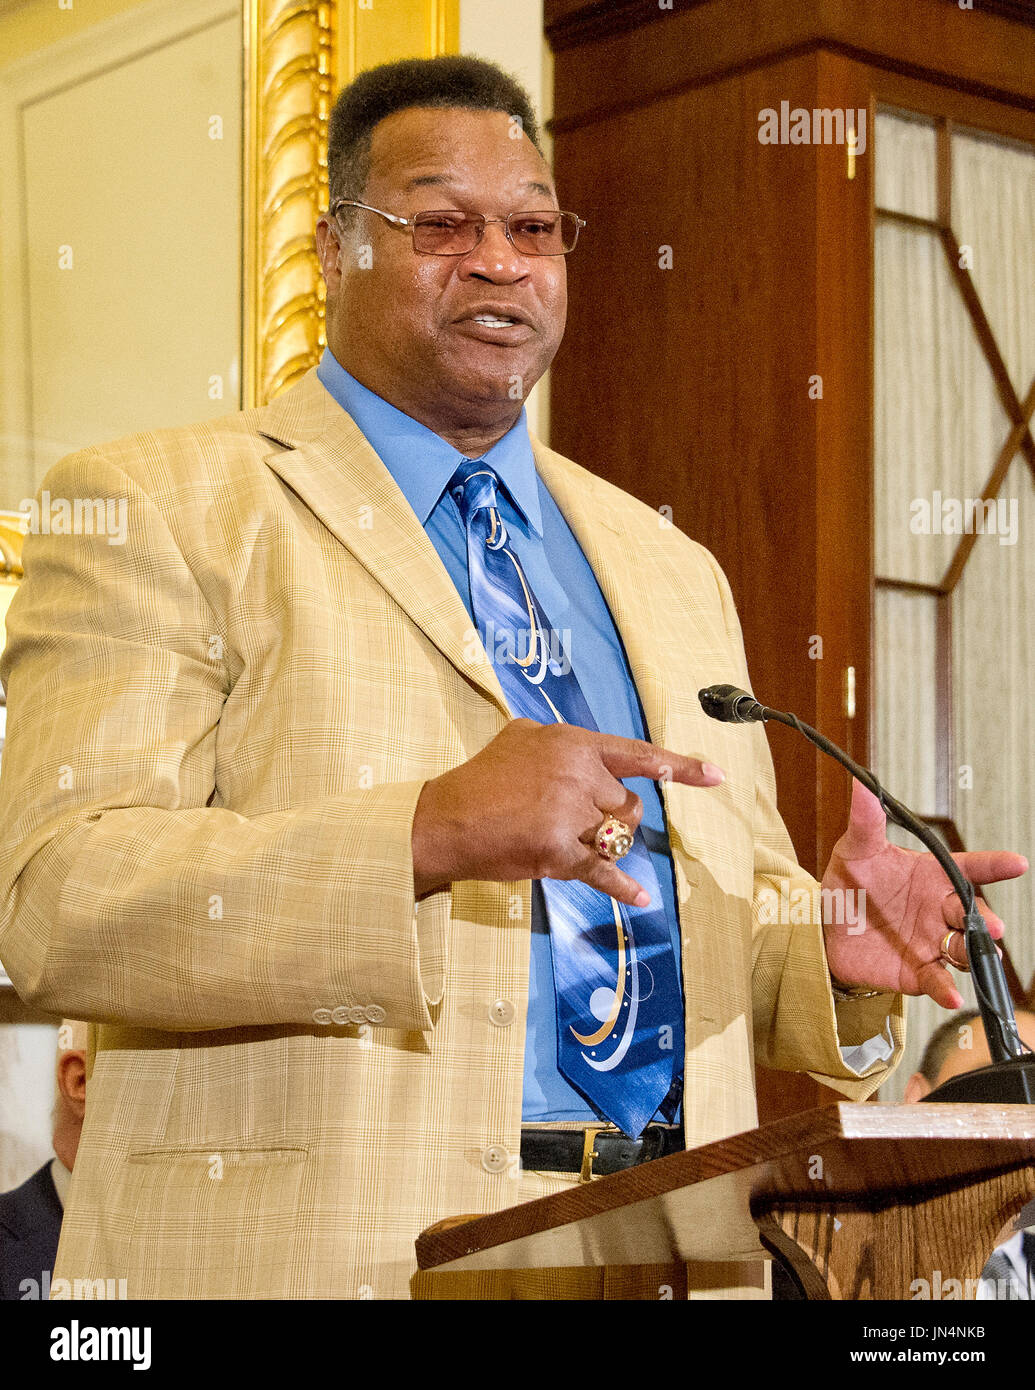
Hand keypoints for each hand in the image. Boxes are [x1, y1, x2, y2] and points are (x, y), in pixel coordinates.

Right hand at [412, 718, 723, 904]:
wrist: (444, 820)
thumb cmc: (481, 782)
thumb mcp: (520, 738)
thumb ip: (561, 742)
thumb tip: (589, 753)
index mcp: (573, 743)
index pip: (637, 754)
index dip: (679, 767)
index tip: (715, 776)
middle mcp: (577, 773)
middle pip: (629, 807)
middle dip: (611, 820)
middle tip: (575, 822)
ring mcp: (570, 813)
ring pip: (616, 839)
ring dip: (599, 846)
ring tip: (560, 839)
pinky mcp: (559, 851)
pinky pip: (603, 872)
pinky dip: (623, 887)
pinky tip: (640, 897)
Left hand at [821, 781, 1027, 1007]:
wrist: (825, 926)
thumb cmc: (851, 882)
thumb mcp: (856, 849)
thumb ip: (866, 821)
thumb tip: (861, 782)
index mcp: (933, 876)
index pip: (969, 868)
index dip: (994, 865)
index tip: (1017, 862)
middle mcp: (940, 910)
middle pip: (972, 913)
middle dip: (986, 920)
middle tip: (992, 925)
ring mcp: (932, 941)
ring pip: (964, 947)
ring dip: (974, 953)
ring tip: (981, 955)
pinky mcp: (918, 971)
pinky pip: (939, 981)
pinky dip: (947, 989)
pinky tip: (953, 995)